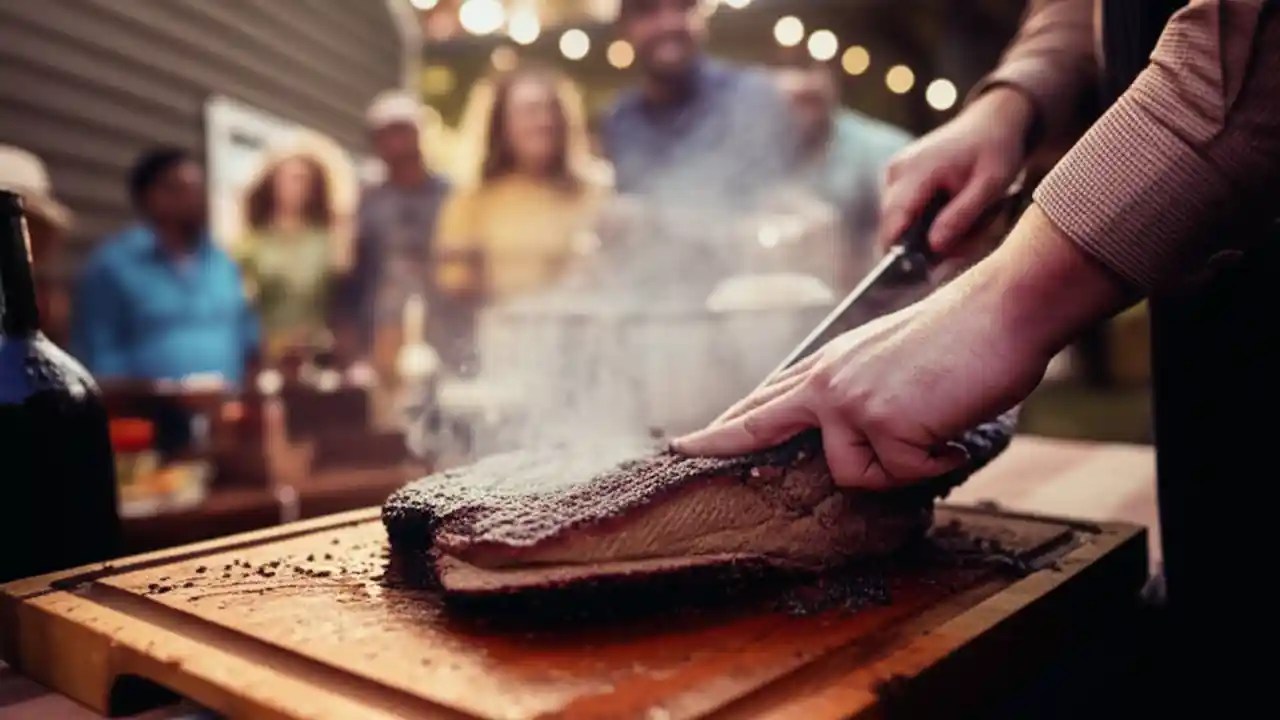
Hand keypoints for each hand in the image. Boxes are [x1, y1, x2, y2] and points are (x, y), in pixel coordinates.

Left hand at [676, 207, 1129, 488]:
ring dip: (900, 464)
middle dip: (717, 440)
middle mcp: (828, 381)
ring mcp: (850, 402)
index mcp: (831, 365)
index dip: (729, 422)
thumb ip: (859, 392)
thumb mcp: (892, 359)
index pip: (768, 399)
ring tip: (932, 424)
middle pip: (759, 423)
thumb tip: (850, 438)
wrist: (1001, 310)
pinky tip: (949, 426)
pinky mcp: (881, 422)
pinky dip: (935, 460)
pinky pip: (903, 474)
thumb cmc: (962, 336)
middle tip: (678, 447)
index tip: (689, 438)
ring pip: (855, 474)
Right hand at [879, 87, 1035, 254]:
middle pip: (895, 228)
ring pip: (900, 223)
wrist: (992, 120)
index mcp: (916, 172)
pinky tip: (954, 212)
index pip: (893, 225)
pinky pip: (904, 212)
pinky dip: (926, 221)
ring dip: (927, 234)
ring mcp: (894, 173)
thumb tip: (933, 248)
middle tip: (967, 245)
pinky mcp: (898, 177)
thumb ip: (961, 216)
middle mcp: (896, 172)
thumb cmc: (995, 150)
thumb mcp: (990, 185)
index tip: (922, 275)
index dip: (899, 255)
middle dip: (924, 246)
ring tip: (968, 224)